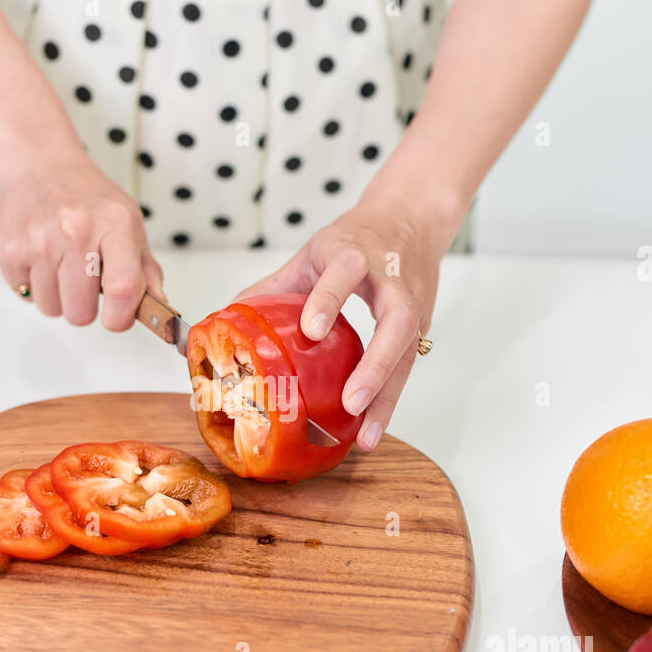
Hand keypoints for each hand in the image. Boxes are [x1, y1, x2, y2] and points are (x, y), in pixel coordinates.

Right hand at [0, 149, 163, 330]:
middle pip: (81, 312)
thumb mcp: (127, 221)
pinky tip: (39, 258)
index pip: (123, 290)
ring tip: (59, 265)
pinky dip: (32, 285)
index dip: (120, 317)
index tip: (116, 317)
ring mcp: (39, 242)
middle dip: (84, 307)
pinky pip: (24, 295)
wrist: (37, 163)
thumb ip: (145, 269)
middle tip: (83, 280)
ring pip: (51, 309)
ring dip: (57, 297)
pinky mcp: (9, 250)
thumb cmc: (85, 195)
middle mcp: (76, 232)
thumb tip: (158, 308)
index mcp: (115, 225)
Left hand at [237, 199, 450, 450]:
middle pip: (396, 320)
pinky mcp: (422, 323)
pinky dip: (390, 398)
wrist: (409, 217)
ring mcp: (412, 301)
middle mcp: (391, 277)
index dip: (329, 299)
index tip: (312, 330)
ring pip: (407, 350)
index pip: (345, 270)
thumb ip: (275, 287)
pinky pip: (408, 364)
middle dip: (375, 364)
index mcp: (355, 251)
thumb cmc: (356, 238)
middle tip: (351, 402)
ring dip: (387, 395)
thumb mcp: (312, 252)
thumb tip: (229, 322)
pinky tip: (372, 427)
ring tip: (365, 434)